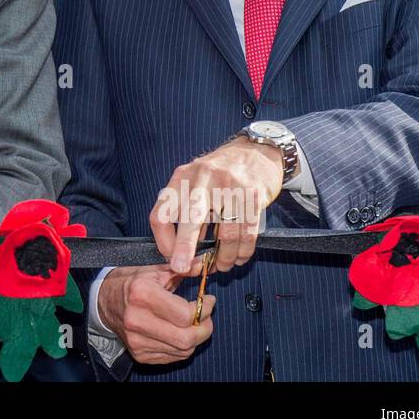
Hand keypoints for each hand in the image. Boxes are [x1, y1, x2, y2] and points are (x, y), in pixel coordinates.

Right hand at [97, 261, 214, 364]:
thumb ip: (182, 269)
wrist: (105, 302)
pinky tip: (179, 332)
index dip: (204, 308)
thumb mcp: (155, 270)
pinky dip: (182, 346)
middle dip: (205, 328)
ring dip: (195, 338)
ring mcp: (137, 340)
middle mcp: (137, 320)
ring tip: (194, 323)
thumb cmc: (132, 283)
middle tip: (206, 316)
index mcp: (142, 294)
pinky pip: (173, 357)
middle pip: (186, 338)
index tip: (208, 300)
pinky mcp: (139, 354)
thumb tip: (204, 264)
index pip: (185, 314)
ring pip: (183, 350)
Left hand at [150, 138, 284, 273]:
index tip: (171, 258)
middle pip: (190, 218)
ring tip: (221, 266)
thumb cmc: (219, 173)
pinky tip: (238, 258)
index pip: (163, 212)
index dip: (163, 240)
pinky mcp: (253, 195)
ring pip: (225, 231)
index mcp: (182, 177)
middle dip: (185, 248)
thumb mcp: (195, 183)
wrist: (256, 150)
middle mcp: (203, 178)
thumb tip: (181, 252)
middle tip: (183, 269)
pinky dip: (242, 251)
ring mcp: (230, 186)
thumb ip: (185, 211)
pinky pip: (247, 232)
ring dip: (222, 256)